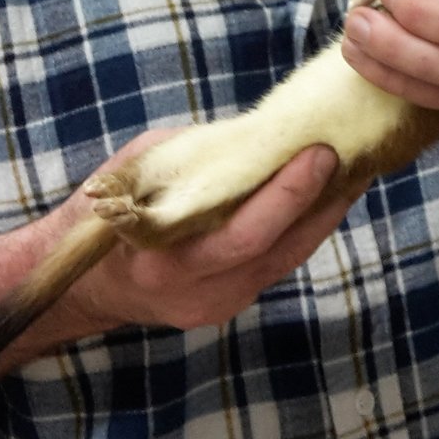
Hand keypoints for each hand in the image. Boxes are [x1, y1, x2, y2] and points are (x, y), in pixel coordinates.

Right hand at [62, 138, 347, 334]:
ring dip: (323, 213)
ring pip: (287, 258)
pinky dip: (303, 227)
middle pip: (277, 250)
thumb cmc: (108, 210)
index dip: (287, 195)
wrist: (85, 282)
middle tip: (352, 153)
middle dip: (320, 200)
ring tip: (353, 168)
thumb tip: (263, 134)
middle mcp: (197, 292)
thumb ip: (198, 159)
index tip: (320, 152)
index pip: (243, 234)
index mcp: (165, 258)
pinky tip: (324, 195)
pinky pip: (278, 263)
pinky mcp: (231, 304)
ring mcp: (217, 305)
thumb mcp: (142, 171)